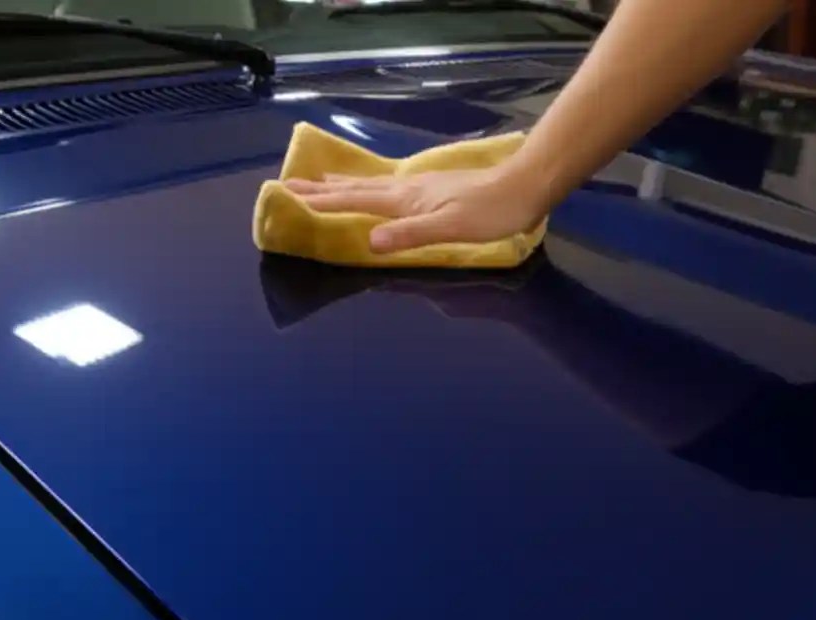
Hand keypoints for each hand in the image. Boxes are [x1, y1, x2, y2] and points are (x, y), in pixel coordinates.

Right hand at [284, 165, 548, 253]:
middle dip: (324, 189)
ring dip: (345, 185)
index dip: (323, 201)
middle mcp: (408, 189)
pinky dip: (369, 187)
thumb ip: (409, 235)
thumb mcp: (450, 229)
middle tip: (292, 183)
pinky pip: (388, 187)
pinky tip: (376, 189)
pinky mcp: (434, 189)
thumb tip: (369, 242)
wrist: (525, 187)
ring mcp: (422, 187)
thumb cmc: (491, 212)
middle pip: (358, 188)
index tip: (290, 195)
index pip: (356, 201)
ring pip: (373, 185)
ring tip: (325, 181)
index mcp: (406, 200)